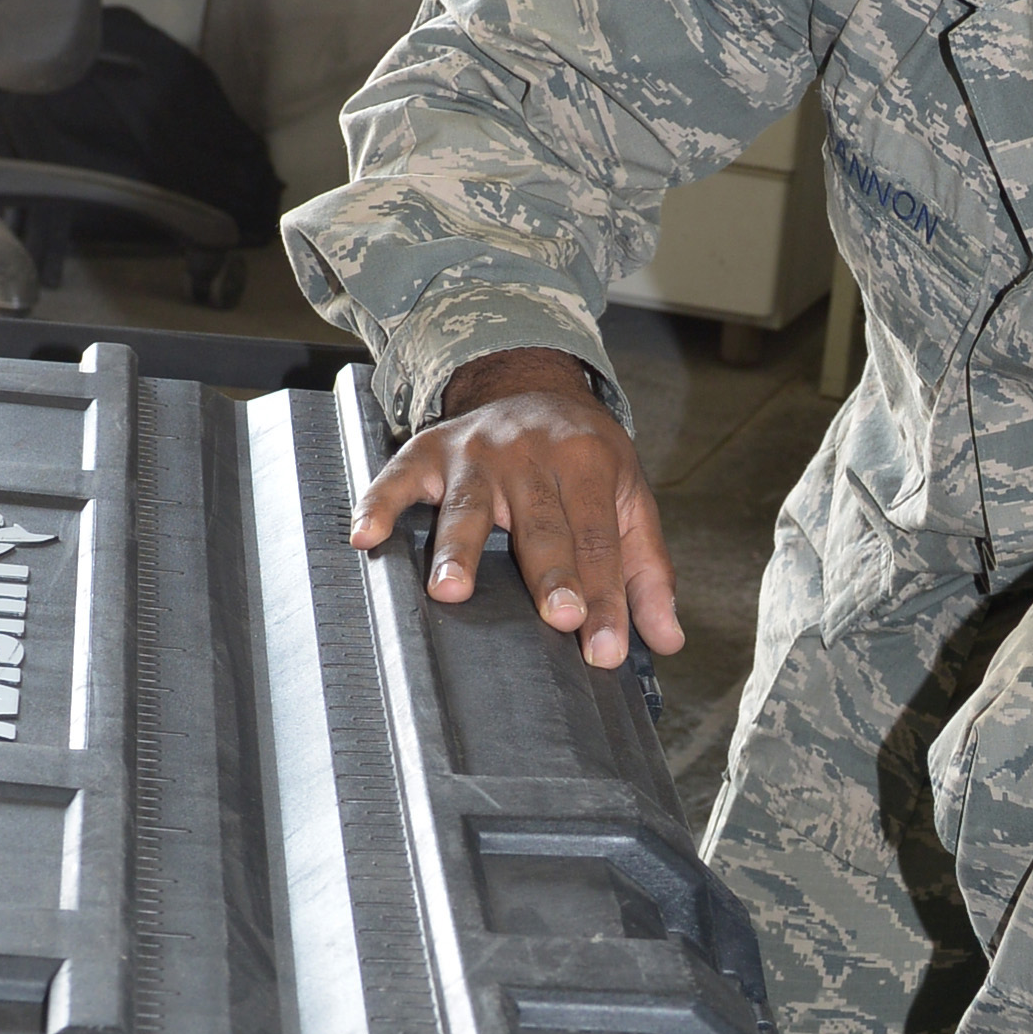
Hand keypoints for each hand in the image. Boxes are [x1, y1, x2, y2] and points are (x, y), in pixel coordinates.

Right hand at [346, 349, 683, 669]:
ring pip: (468, 506)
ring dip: (458, 549)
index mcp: (587, 462)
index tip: (605, 650)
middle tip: (558, 619)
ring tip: (451, 592)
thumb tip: (667, 639)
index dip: (605, 598)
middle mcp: (530, 453)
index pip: (598, 542)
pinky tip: (366, 538)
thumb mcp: (628, 499)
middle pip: (542, 524)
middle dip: (551, 574)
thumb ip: (646, 570)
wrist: (532, 383)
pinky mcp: (428, 450)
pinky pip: (398, 479)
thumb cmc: (583, 456)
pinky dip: (379, 505)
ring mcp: (474, 452)